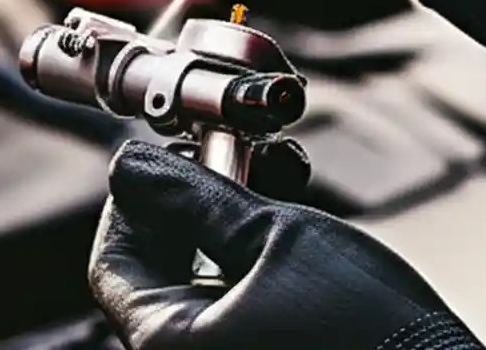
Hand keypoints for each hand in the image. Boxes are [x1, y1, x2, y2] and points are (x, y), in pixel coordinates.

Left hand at [90, 141, 481, 349]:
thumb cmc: (372, 331)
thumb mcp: (275, 236)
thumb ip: (195, 197)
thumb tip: (135, 167)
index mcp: (171, 343)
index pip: (113, 264)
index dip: (134, 202)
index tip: (165, 158)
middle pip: (159, 267)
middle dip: (193, 200)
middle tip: (228, 154)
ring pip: (203, 277)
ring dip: (230, 218)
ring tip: (272, 173)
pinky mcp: (269, 348)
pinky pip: (239, 298)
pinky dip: (254, 254)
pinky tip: (288, 214)